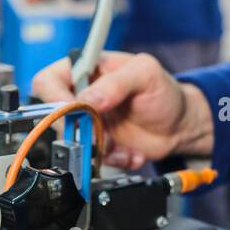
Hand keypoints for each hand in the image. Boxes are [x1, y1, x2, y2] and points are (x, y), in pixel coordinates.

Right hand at [30, 50, 213, 167]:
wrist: (180, 124)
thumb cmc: (164, 91)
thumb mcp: (146, 74)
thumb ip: (117, 82)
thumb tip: (88, 98)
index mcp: (87, 69)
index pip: (49, 81)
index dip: (55, 99)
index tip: (74, 112)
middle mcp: (82, 96)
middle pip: (56, 117)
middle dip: (82, 130)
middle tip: (107, 135)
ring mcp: (87, 123)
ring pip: (72, 142)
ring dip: (99, 149)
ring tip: (124, 146)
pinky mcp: (97, 145)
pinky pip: (91, 159)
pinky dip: (114, 160)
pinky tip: (132, 153)